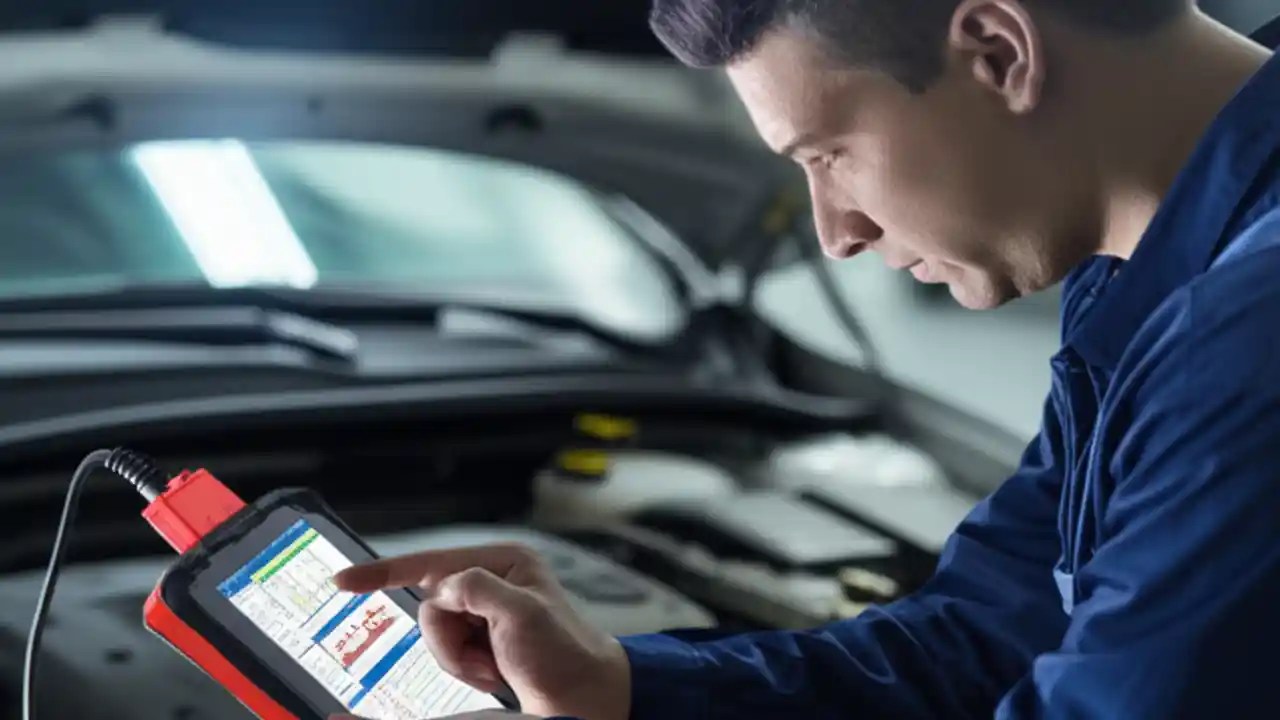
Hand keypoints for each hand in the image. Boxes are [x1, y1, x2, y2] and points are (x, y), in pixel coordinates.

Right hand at [333, 544, 630, 719]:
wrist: (586, 699)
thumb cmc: (566, 655)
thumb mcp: (523, 614)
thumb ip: (478, 588)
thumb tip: (442, 588)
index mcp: (506, 563)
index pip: (433, 563)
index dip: (385, 572)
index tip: (342, 582)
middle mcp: (494, 581)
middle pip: (431, 604)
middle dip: (449, 641)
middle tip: (486, 660)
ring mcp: (488, 612)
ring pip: (435, 632)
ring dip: (457, 658)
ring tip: (494, 669)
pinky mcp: (485, 640)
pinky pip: (447, 651)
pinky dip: (463, 667)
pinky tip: (493, 674)